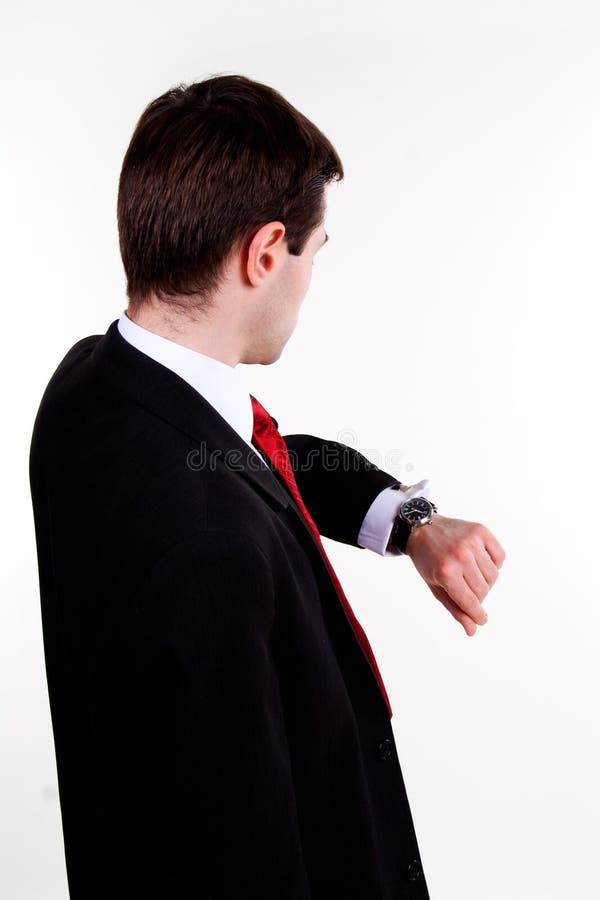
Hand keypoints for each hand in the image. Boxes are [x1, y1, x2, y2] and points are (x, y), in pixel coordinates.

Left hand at [405, 514, 504, 635]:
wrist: (422, 528)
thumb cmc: (428, 561)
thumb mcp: (436, 587)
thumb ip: (455, 609)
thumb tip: (473, 630)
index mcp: (446, 572)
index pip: (471, 602)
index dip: (478, 615)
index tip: (481, 619)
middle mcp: (460, 556)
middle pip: (484, 590)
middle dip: (477, 596)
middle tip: (465, 587)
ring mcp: (472, 542)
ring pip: (494, 576)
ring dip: (485, 580)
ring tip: (470, 574)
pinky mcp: (481, 531)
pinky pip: (500, 557)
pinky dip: (494, 563)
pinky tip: (479, 561)